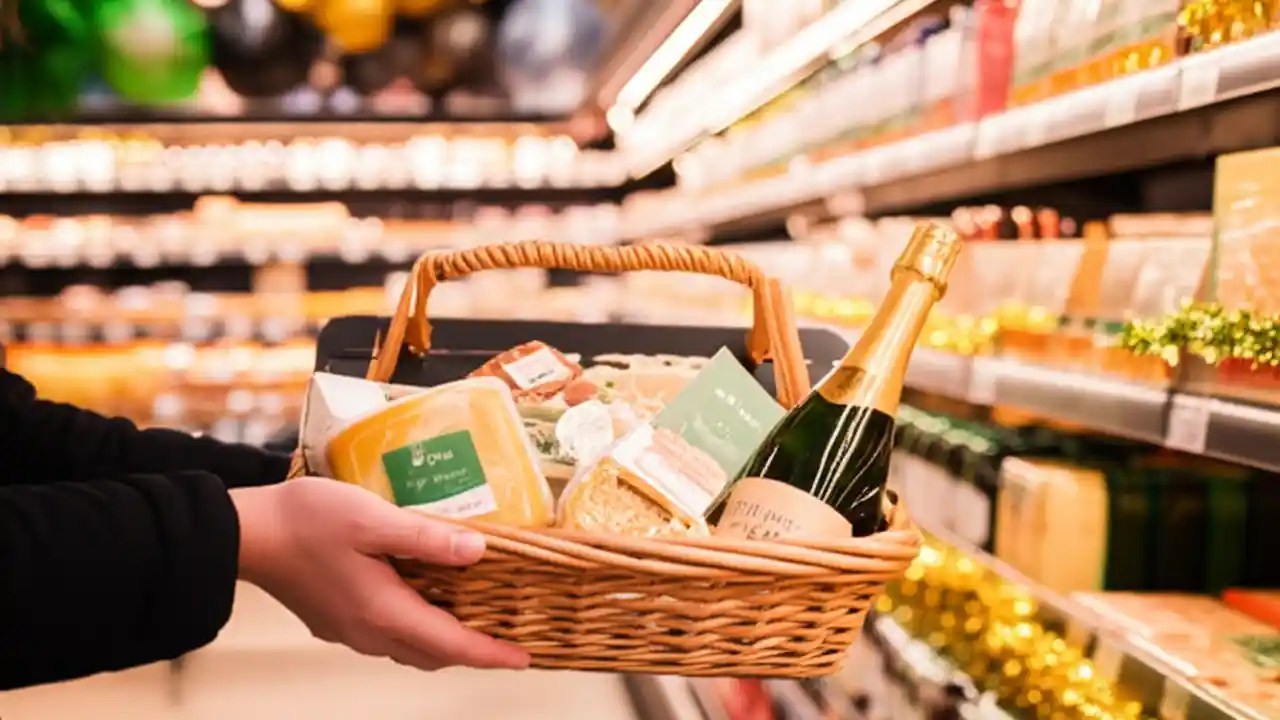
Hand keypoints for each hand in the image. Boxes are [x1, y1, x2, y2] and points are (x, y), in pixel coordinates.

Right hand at [230, 477, 529, 671]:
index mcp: (385, 612)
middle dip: (473, 651)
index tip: (525, 659)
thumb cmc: (308, 521)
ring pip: (409, 647)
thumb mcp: (374, 520)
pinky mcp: (334, 620)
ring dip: (444, 640)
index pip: (452, 645)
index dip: (492, 654)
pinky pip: (387, 635)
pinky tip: (423, 600)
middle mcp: (369, 633)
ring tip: (473, 620)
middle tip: (507, 638)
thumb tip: (478, 553)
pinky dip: (416, 628)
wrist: (245, 533)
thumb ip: (428, 538)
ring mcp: (348, 631)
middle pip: (434, 653)